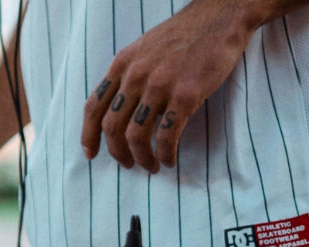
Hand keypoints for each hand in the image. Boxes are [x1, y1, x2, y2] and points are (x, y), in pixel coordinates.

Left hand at [80, 0, 270, 172]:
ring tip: (152, 166)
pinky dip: (165, 154)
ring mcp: (160, 85)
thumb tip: (120, 108)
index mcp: (122, 65)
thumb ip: (129, 75)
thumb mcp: (144, 49)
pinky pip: (167, 136)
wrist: (220, 16)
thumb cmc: (185, 35)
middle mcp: (136, 76)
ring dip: (142, 158)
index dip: (88, 135)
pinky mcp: (186, 95)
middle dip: (117, 153)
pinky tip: (170, 159)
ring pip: (136, 136)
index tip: (90, 154)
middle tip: (129, 165)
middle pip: (112, 127)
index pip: (94, 107)